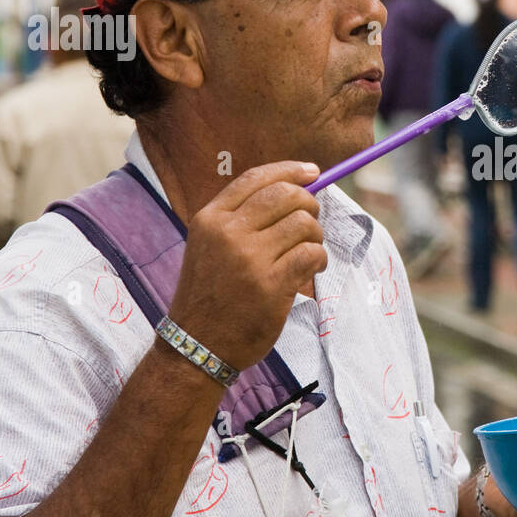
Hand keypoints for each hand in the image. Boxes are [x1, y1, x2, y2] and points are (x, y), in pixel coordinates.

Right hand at [169, 161, 326, 371]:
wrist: (197, 345)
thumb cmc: (211, 295)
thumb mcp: (209, 246)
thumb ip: (242, 218)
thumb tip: (296, 189)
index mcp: (210, 219)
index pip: (256, 178)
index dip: (290, 170)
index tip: (312, 171)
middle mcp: (228, 233)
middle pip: (286, 195)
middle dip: (308, 205)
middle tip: (310, 224)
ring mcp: (249, 259)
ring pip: (304, 224)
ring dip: (315, 236)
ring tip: (307, 253)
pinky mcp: (271, 284)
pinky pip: (312, 254)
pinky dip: (319, 259)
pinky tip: (311, 270)